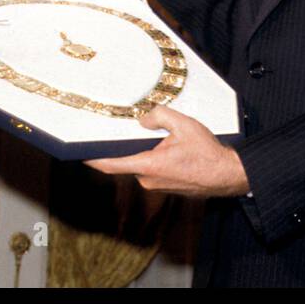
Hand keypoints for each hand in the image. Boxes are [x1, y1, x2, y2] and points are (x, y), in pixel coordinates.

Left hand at [85, 105, 248, 197]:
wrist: (226, 175)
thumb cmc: (207, 153)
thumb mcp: (184, 124)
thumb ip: (159, 116)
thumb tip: (143, 119)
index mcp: (148, 165)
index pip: (110, 164)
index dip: (92, 158)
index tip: (78, 152)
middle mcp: (148, 179)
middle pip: (128, 158)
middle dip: (130, 144)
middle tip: (136, 129)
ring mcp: (156, 185)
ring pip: (142, 163)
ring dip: (147, 151)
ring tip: (166, 139)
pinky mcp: (165, 186)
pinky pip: (152, 169)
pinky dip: (156, 158)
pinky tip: (173, 150)